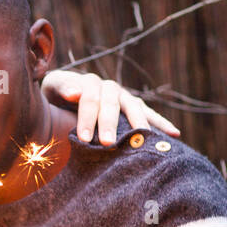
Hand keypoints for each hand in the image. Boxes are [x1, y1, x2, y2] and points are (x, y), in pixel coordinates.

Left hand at [41, 70, 179, 147]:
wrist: (63, 95)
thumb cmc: (55, 95)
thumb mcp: (52, 87)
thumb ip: (62, 87)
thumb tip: (75, 92)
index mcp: (88, 83)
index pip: (89, 98)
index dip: (87, 117)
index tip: (84, 138)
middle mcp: (108, 88)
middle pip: (112, 103)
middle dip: (110, 123)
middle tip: (108, 143)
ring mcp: (122, 97)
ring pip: (133, 108)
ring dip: (139, 124)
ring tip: (145, 138)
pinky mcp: (132, 107)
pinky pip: (148, 114)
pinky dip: (161, 123)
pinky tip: (174, 134)